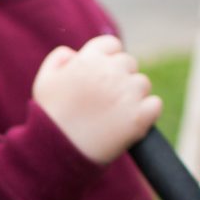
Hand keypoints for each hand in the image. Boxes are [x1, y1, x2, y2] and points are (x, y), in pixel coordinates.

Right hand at [32, 34, 162, 164]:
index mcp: (88, 60)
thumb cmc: (50, 119)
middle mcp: (109, 73)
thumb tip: (75, 53)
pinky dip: (146, 112)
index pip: (111, 45)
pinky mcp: (139, 117)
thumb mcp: (44, 82)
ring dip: (133, 95)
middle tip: (106, 100)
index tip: (102, 77)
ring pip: (142, 83)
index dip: (108, 59)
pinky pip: (154, 104)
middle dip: (120, 78)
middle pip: (129, 63)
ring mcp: (126, 95)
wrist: (58, 154)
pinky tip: (128, 121)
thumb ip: (59, 59)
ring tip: (114, 113)